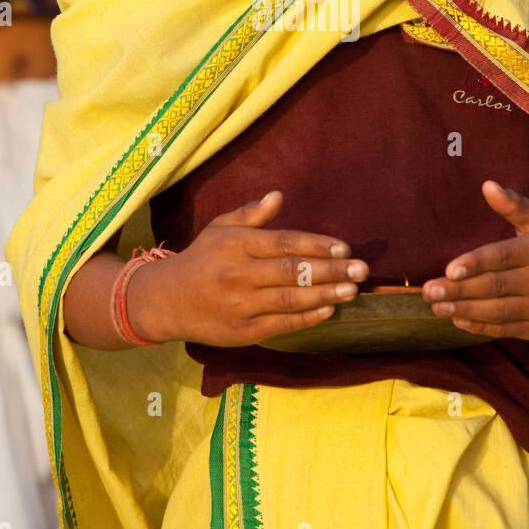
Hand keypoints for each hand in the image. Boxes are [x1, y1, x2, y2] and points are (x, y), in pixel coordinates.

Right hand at [128, 190, 368, 346]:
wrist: (166, 300)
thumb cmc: (201, 259)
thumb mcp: (220, 229)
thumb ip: (251, 215)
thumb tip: (279, 196)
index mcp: (236, 244)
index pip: (284, 242)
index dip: (317, 246)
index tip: (344, 248)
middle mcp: (239, 274)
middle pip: (293, 271)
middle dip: (332, 270)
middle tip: (362, 269)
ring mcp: (241, 305)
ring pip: (291, 299)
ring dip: (327, 295)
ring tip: (353, 291)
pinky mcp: (242, 331)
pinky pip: (282, 324)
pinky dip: (308, 318)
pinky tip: (329, 310)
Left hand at [421, 180, 528, 339]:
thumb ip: (514, 205)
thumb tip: (487, 185)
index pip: (502, 257)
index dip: (474, 264)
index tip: (447, 270)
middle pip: (494, 287)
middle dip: (457, 291)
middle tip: (428, 291)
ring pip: (497, 311)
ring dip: (463, 310)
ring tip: (435, 306)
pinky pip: (504, 329)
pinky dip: (479, 326)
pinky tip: (457, 319)